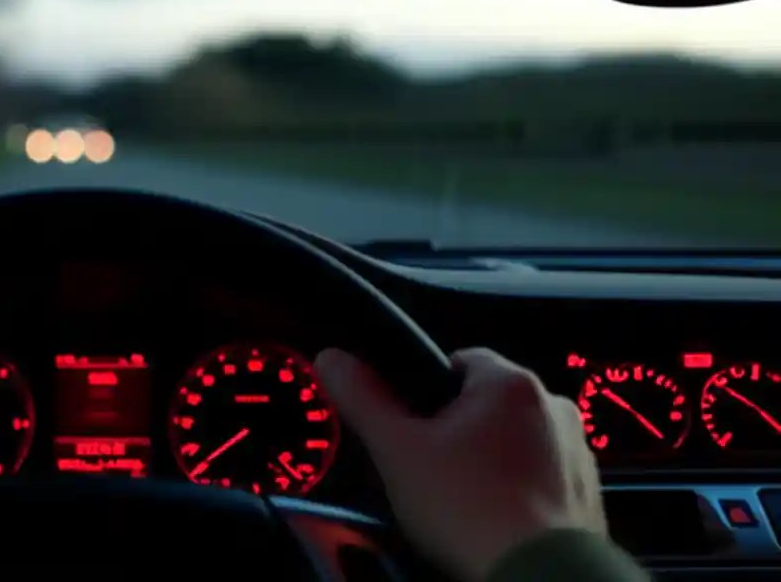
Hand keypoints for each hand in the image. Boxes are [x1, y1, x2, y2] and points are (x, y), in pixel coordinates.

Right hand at [315, 347, 605, 581]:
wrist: (538, 576)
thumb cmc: (468, 509)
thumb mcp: (397, 451)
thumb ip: (363, 399)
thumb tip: (332, 359)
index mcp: (509, 382)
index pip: (459, 360)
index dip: (427, 392)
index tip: (412, 427)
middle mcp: (554, 406)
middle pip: (488, 404)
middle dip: (460, 430)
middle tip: (432, 469)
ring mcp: (577, 450)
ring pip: (517, 441)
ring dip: (494, 460)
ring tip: (465, 501)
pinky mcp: (588, 492)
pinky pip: (542, 477)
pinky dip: (520, 491)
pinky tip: (496, 519)